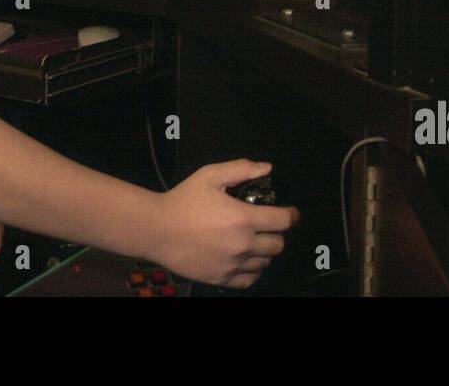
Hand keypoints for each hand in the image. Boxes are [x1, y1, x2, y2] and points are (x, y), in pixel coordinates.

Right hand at [152, 159, 298, 287]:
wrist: (156, 229)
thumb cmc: (183, 200)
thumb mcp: (210, 175)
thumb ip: (240, 169)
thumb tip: (267, 168)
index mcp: (243, 218)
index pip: (283, 221)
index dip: (291, 215)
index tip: (290, 213)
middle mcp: (243, 245)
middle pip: (278, 245)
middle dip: (277, 234)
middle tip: (267, 226)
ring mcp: (233, 265)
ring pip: (265, 263)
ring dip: (265, 252)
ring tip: (254, 242)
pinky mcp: (222, 279)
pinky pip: (250, 280)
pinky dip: (253, 271)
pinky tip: (245, 260)